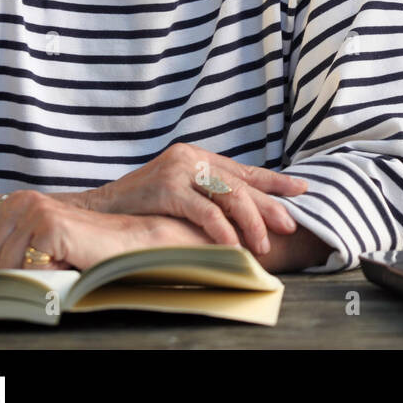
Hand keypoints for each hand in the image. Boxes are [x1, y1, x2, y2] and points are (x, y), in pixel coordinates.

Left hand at [0, 191, 166, 274]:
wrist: (130, 241)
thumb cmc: (87, 249)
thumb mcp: (40, 247)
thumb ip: (9, 248)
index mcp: (16, 204)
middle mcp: (20, 202)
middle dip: (11, 272)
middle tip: (49, 264)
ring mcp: (32, 211)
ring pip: (2, 266)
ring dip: (31, 274)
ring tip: (60, 262)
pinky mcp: (45, 224)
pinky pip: (24, 267)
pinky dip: (45, 273)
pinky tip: (66, 260)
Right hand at [61, 143, 307, 255]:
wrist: (100, 208)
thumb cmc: (143, 204)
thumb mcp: (179, 192)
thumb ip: (208, 194)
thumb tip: (246, 212)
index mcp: (199, 157)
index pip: (245, 170)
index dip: (275, 181)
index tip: (303, 189)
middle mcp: (193, 158)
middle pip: (242, 184)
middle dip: (270, 205)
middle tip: (290, 224)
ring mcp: (180, 170)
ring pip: (229, 195)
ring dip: (250, 222)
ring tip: (263, 245)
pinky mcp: (167, 188)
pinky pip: (204, 211)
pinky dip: (222, 229)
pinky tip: (233, 245)